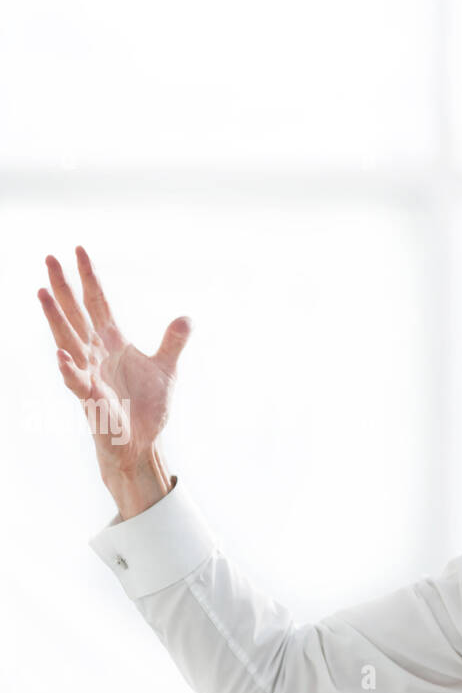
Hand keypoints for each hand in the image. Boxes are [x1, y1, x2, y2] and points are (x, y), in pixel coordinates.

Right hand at [37, 245, 191, 478]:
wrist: (141, 442)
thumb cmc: (146, 407)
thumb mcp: (165, 370)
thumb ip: (173, 342)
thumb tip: (186, 318)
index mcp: (112, 343)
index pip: (97, 303)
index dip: (89, 277)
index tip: (79, 250)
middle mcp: (96, 354)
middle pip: (76, 314)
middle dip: (63, 287)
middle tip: (49, 258)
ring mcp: (90, 374)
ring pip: (69, 341)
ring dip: (56, 319)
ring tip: (43, 294)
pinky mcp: (92, 399)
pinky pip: (77, 382)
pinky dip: (69, 369)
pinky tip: (61, 355)